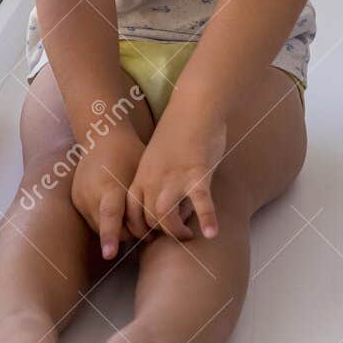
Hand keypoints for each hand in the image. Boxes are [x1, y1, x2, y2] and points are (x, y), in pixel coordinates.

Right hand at [69, 128, 144, 260]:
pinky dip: (106, 220)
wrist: (101, 137)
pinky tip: (117, 207)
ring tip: (131, 214)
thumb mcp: (141, 175)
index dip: (110, 236)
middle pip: (110, 228)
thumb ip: (145, 203)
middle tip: (147, 229)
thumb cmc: (129, 154)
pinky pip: (94, 219)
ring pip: (101, 227)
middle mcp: (90, 194)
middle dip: (129, 233)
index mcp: (108, 186)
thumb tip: (160, 229)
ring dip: (117, 228)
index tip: (109, 255)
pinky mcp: (75, 200)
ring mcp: (80, 197)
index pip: (110, 216)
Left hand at [128, 110, 227, 240]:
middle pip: (148, 218)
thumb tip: (170, 204)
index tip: (153, 236)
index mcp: (142, 175)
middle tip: (179, 236)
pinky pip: (200, 201)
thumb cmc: (180, 131)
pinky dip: (206, 218)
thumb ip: (160, 180)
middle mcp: (153, 179)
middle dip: (161, 234)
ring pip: (165, 215)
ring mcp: (174, 176)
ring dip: (176, 231)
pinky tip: (212, 233)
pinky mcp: (198, 172)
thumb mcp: (159, 158)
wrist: (194, 106)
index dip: (140, 229)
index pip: (130, 212)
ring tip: (190, 237)